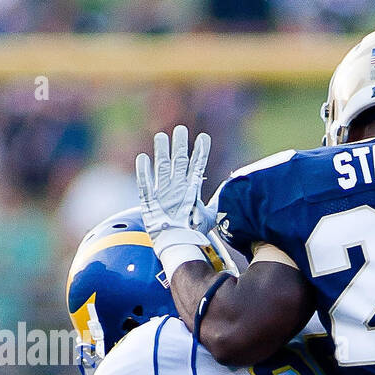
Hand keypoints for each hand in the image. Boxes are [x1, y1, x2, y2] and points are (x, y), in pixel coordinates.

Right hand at [136, 124, 213, 251]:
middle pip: (178, 163)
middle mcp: (177, 188)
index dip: (201, 154)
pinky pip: (146, 186)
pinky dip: (145, 173)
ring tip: (162, 137)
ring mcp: (163, 193)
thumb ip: (218, 205)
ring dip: (162, 153)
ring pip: (162, 169)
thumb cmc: (194, 231)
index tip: (204, 138)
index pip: (197, 168)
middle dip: (180, 147)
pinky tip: (143, 158)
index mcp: (190, 190)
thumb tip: (231, 195)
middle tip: (180, 130)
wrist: (178, 245)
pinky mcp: (150, 203)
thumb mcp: (210, 218)